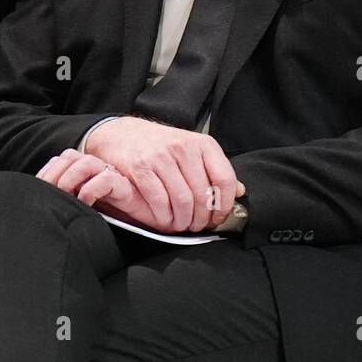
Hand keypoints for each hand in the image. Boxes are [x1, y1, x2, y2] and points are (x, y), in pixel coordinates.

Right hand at [37, 117, 241, 231]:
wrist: (120, 134)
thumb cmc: (159, 146)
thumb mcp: (192, 151)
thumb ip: (214, 170)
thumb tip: (241, 191)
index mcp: (202, 144)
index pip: (225, 179)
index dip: (224, 206)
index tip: (218, 218)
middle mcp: (183, 148)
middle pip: (203, 196)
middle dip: (201, 219)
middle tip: (196, 227)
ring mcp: (161, 157)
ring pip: (183, 202)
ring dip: (183, 222)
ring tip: (180, 225)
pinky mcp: (141, 168)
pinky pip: (160, 202)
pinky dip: (164, 218)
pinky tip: (164, 220)